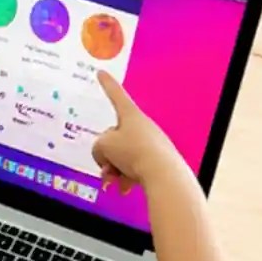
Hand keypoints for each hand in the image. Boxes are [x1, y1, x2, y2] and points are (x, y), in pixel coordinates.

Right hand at [92, 69, 184, 192]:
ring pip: (123, 154)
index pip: (115, 94)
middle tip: (106, 166)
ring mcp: (151, 142)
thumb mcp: (104, 146)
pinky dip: (126, 176)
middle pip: (114, 136)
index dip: (106, 84)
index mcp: (130, 114)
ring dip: (114, 168)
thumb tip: (106, 156)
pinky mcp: (157, 159)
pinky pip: (135, 165)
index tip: (102, 73)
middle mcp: (142, 126)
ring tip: (114, 181)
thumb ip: (98, 146)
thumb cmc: (136, 154)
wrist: (163, 174)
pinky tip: (124, 187)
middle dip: (106, 154)